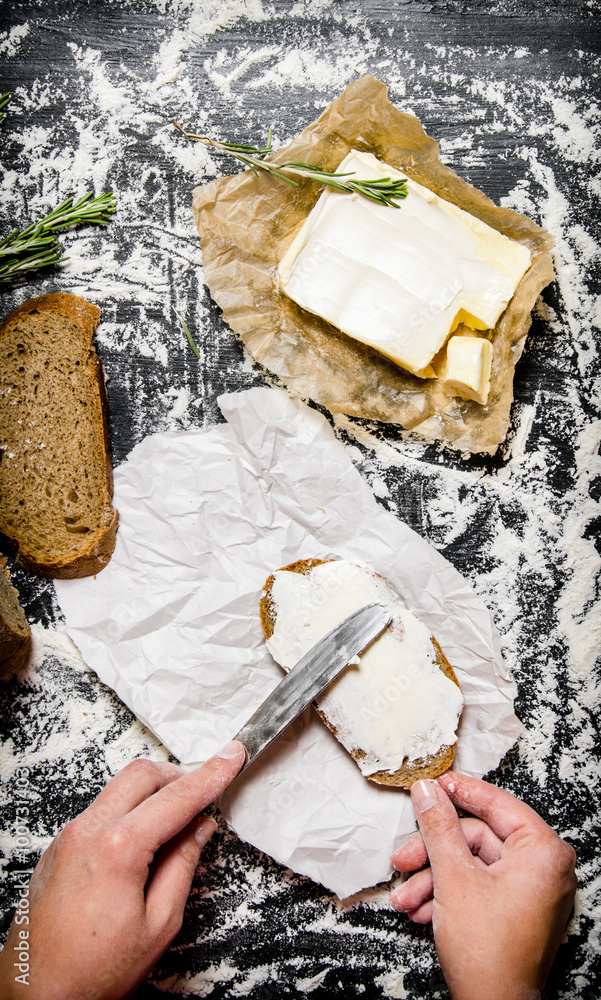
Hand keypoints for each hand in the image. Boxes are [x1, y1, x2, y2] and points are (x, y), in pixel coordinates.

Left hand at [0, 742, 245, 999]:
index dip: (211, 775)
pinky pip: (99, 813)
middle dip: (177, 776)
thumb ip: (183, 865)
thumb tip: (199, 828)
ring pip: (117, 790)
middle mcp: (87, 832)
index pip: (176, 797)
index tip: (231, 757)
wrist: (37, 996)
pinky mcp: (57, 849)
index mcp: (117, 848)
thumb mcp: (158, 923)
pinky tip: (141, 845)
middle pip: (141, 775)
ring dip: (150, 796)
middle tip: (203, 794)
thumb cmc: (93, 972)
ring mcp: (67, 838)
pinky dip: (126, 814)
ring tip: (173, 828)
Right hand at [390, 772, 576, 999]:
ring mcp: (532, 891)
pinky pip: (479, 887)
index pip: (497, 804)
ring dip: (435, 880)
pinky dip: (449, 895)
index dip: (460, 791)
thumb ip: (439, 827)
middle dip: (434, 855)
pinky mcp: (518, 910)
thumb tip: (428, 791)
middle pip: (478, 839)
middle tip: (404, 857)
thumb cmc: (489, 953)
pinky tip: (424, 911)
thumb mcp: (454, 877)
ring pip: (472, 866)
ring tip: (408, 898)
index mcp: (543, 852)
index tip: (435, 783)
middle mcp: (544, 868)